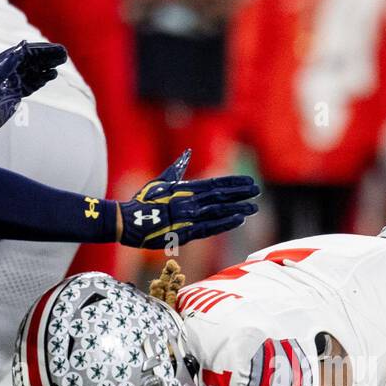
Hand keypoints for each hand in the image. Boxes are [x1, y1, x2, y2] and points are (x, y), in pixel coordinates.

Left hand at [0, 41, 67, 140]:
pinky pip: (31, 83)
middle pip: (31, 60)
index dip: (41, 50)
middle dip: (47, 56)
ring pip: (33, 71)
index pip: (25, 52)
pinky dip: (42, 79)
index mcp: (2, 63)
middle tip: (63, 55)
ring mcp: (13, 81)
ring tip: (60, 64)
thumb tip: (22, 47)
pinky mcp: (15, 92)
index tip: (55, 49)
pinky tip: (51, 75)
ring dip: (47, 66)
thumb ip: (8, 63)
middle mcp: (9, 70)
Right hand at [119, 152, 259, 248]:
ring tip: (253, 207)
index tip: (249, 182)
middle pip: (220, 196)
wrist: (128, 222)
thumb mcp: (160, 181)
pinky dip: (225, 223)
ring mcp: (188, 217)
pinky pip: (209, 227)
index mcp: (185, 188)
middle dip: (240, 194)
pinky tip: (239, 219)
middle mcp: (189, 201)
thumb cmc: (143, 202)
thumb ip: (177, 168)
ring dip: (238, 208)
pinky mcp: (185, 232)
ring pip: (218, 211)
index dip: (233, 183)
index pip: (215, 184)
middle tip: (257, 191)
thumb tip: (187, 153)